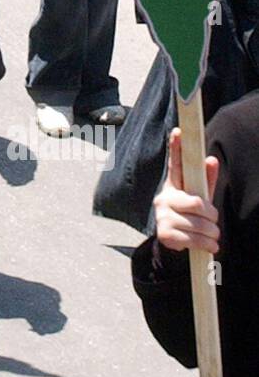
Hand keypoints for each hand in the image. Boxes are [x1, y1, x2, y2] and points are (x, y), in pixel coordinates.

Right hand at [154, 128, 219, 255]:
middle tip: (214, 221)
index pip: (175, 165)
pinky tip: (210, 245)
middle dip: (212, 216)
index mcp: (173, 186)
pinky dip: (207, 244)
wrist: (173, 243)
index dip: (176, 148)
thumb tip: (211, 160)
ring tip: (214, 236)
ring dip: (212, 233)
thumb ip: (206, 180)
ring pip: (198, 224)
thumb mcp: (199, 198)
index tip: (179, 131)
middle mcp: (163, 198)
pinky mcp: (164, 234)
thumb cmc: (189, 216)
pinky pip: (194, 239)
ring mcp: (162, 216)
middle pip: (197, 204)